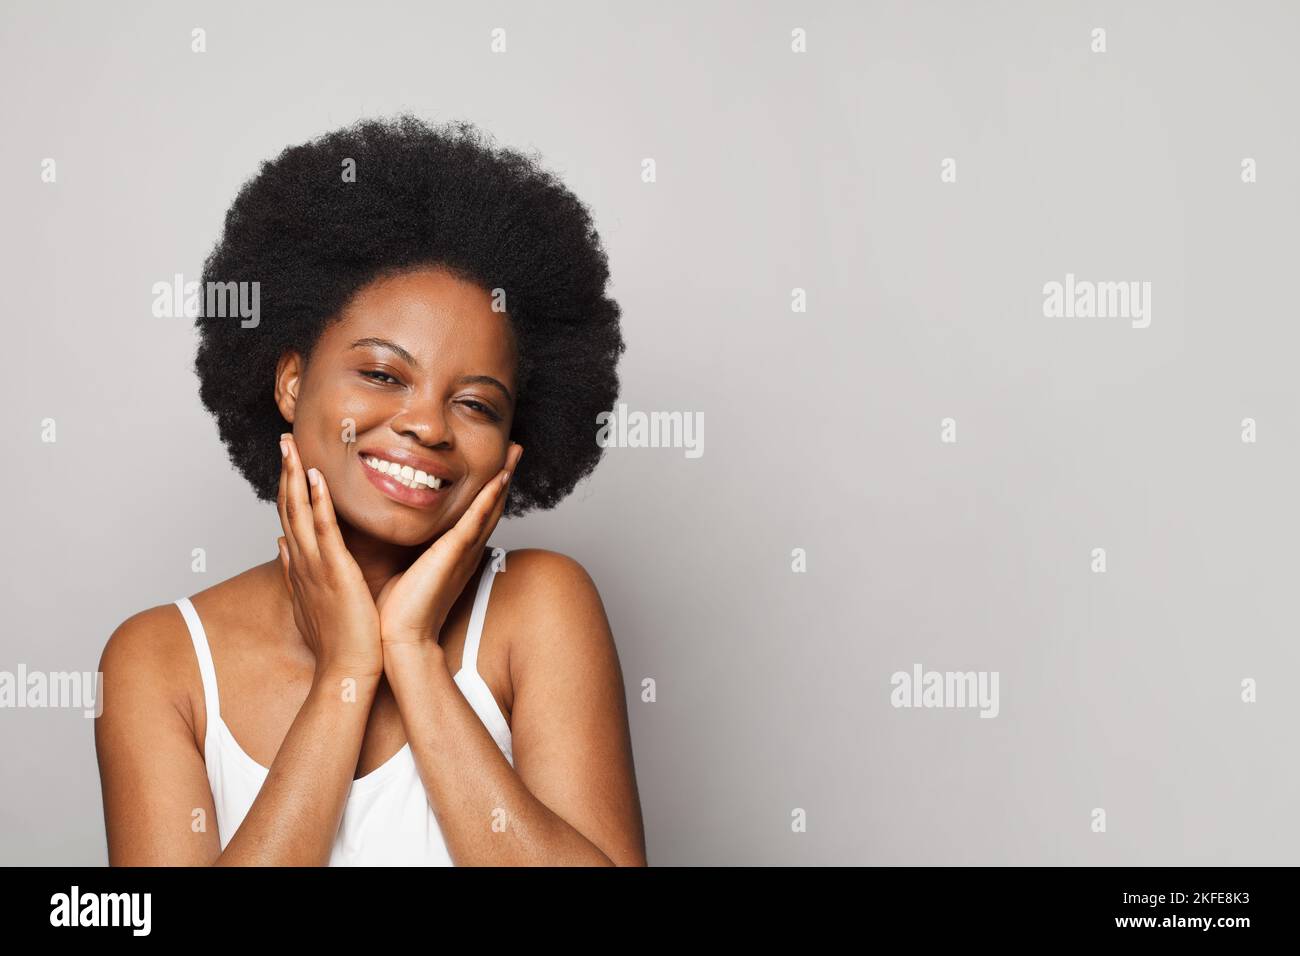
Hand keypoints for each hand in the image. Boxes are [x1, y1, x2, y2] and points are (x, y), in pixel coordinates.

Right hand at [276, 432, 383, 678]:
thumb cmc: (337, 639)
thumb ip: (295, 571)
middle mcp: (302, 562)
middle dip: (285, 472)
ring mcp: (315, 565)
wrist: (346, 669)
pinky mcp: (334, 571)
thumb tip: (281, 547)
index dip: (286, 489)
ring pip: (299, 512)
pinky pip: (323, 529)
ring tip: (291, 446)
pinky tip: (315, 476)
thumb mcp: (311, 600)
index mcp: (301, 567)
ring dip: (294, 477)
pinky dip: (317, 501)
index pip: (290, 519)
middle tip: (283, 440)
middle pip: (288, 508)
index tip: (287, 461)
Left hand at [375, 442, 521, 646]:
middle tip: (515, 448)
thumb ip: (407, 551)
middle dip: (504, 475)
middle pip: (492, 506)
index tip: (495, 465)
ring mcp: (464, 551)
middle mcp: (467, 550)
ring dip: (504, 477)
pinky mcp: (456, 553)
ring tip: (515, 452)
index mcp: (457, 555)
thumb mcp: (406, 569)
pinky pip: (478, 519)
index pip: (477, 514)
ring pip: (491, 507)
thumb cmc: (400, 611)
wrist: (401, 636)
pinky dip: (490, 497)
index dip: (489, 489)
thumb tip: (392, 534)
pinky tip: (500, 476)